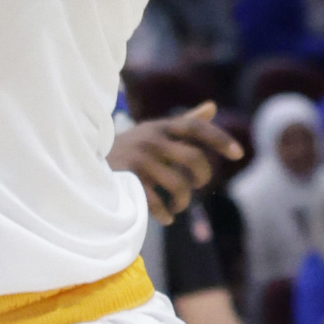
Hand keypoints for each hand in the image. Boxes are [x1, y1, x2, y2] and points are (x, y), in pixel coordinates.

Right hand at [108, 104, 242, 223]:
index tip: (239, 154)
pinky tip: (166, 217)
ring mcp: (139, 159)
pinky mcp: (128, 179)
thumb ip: (184, 122)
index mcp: (160, 127)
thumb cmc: (129, 147)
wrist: (84, 159)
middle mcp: (151, 139)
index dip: (220, 139)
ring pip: (179, 184)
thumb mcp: (154, 130)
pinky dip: (165, 214)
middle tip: (195, 185)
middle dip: (201, 177)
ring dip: (183, 201)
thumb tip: (213, 106)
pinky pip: (157, 202)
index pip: (196, 127)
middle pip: (194, 159)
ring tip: (178, 206)